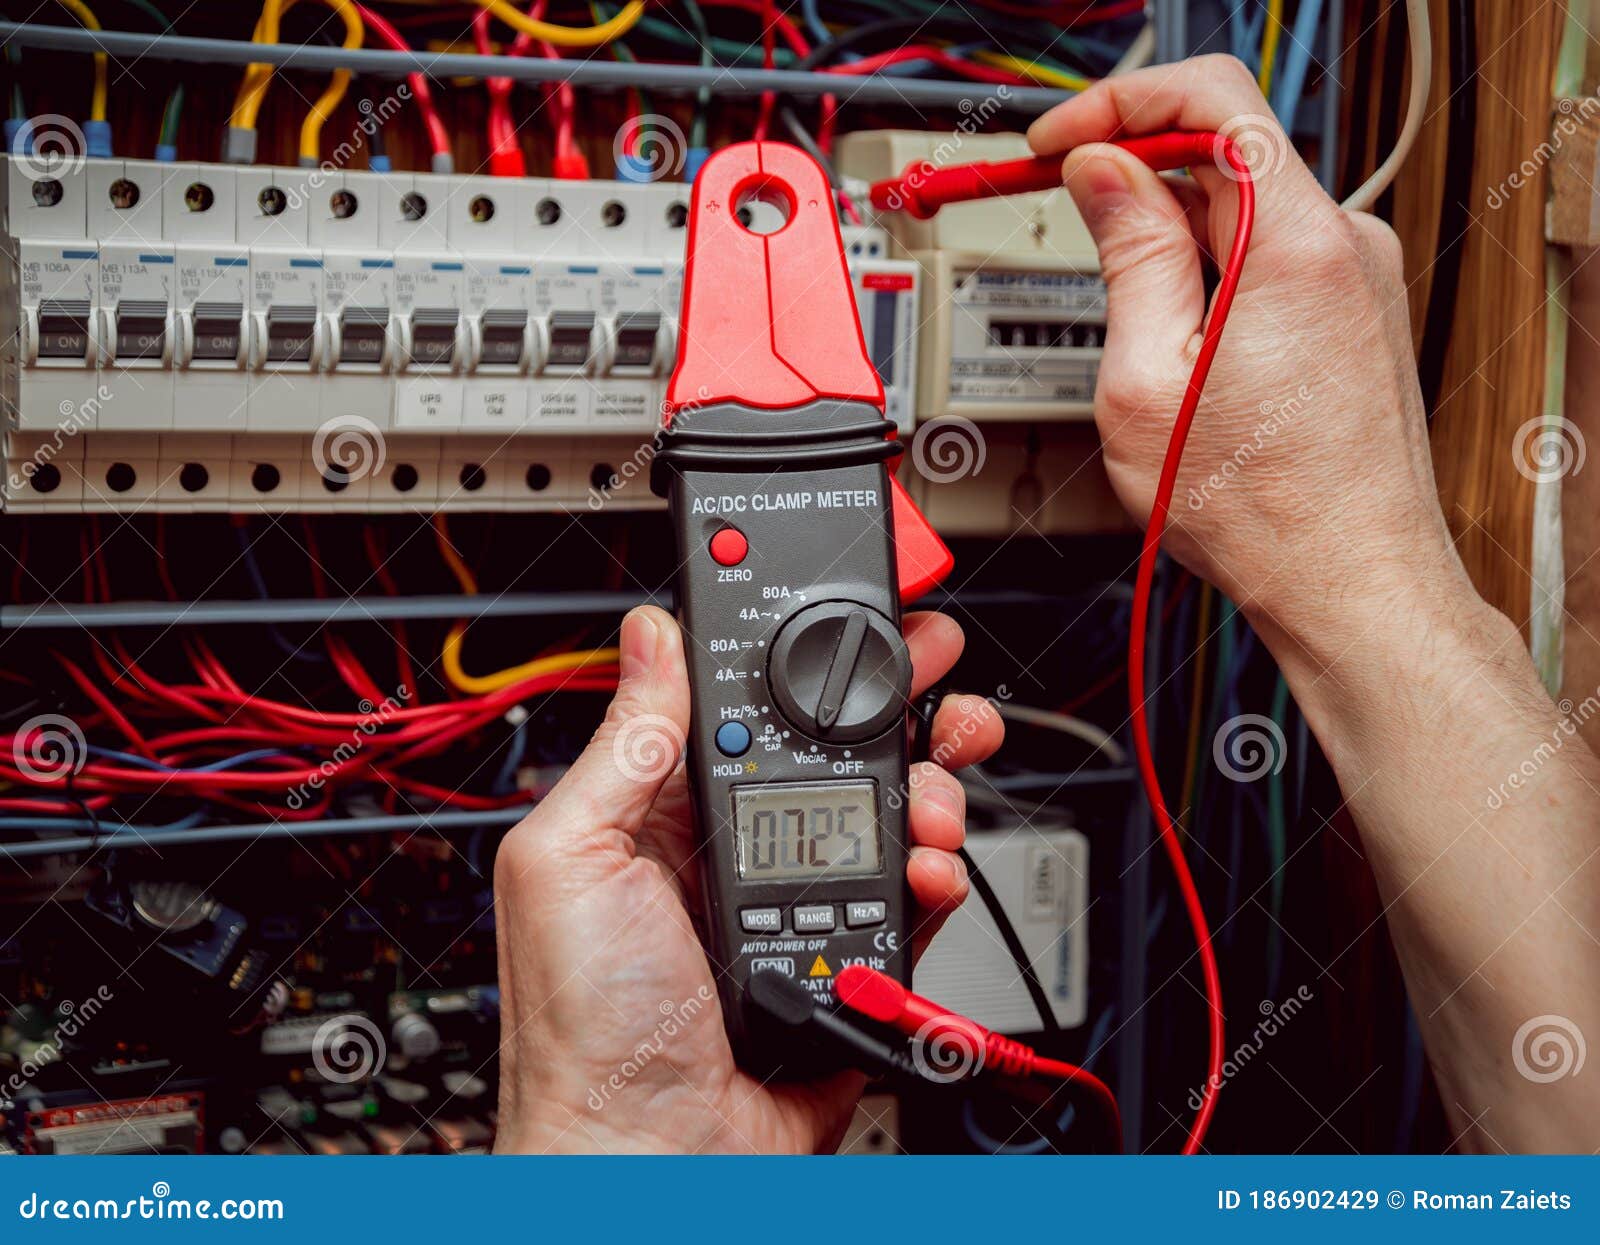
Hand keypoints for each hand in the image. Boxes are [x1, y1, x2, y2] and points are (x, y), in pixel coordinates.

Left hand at [492, 605, 1002, 1152]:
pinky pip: (910, 896)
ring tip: (929, 792)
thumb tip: (647, 638)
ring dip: (923, 787)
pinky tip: (929, 867)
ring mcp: (797, 903)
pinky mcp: (849, 956)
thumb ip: (621, 748)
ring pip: (883, 814)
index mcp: (663, 814)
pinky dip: (935, 874)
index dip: (798, 656)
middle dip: (891, 706)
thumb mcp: (569, 860)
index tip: (851, 616)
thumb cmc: (585, 1030)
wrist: (653, 1161)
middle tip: (934, 676)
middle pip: (830, 750)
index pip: (741, 706)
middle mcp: (733, 851)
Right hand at [1028, 56, 1478, 655]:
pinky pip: (1268, 254)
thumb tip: (1102, 173)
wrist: (1348, 579)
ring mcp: (1359, 275)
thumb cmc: (1260, 508)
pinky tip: (1179, 340)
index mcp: (1295, 245)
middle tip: (1064, 210)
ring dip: (1170, 237)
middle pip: (1223, 150)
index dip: (1118, 104)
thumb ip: (1127, 254)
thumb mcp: (1146, 380)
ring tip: (1130, 323)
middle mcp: (1345, 243)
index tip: (1059, 140)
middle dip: (1133, 174)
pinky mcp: (1356, 308)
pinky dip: (1210, 272)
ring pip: (1242, 209)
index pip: (1210, 99)